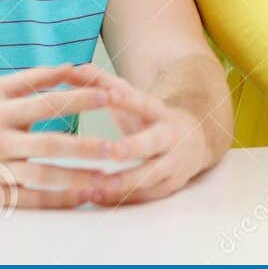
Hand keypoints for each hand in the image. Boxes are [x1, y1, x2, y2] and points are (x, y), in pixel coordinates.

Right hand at [0, 63, 119, 207]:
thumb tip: (73, 65)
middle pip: (47, 143)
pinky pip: (28, 200)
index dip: (79, 99)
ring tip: (106, 178)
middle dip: (84, 146)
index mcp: (2, 111)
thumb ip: (35, 78)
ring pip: (40, 176)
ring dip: (75, 178)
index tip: (110, 96)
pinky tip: (81, 197)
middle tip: (116, 147)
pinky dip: (56, 200)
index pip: (46, 102)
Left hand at [77, 68, 217, 204]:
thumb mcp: (133, 99)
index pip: (143, 102)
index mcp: (159, 111)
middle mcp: (170, 136)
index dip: (126, 99)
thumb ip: (101, 84)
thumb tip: (71, 69)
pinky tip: (97, 197)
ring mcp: (172, 162)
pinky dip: (122, 199)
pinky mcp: (169, 186)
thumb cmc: (150, 118)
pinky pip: (146, 196)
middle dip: (133, 147)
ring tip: (97, 184)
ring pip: (150, 175)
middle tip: (111, 151)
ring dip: (125, 181)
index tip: (107, 95)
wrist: (196, 141)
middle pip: (153, 142)